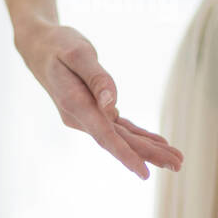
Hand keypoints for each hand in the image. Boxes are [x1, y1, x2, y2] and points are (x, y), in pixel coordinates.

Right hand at [16, 20, 182, 179]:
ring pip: (121, 136)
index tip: (144, 173)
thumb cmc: (58, 44)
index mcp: (75, 104)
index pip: (104, 136)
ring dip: (148, 147)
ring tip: (176, 159)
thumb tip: (112, 104)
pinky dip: (138, 134)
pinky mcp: (93, 110)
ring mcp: (86, 116)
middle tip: (178, 164)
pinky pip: (118, 127)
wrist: (38, 46)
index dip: (126, 155)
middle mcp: (80, 117)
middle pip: (118, 141)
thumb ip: (96, 77)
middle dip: (148, 154)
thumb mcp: (77, 52)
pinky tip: (157, 143)